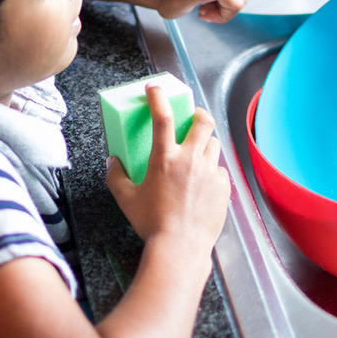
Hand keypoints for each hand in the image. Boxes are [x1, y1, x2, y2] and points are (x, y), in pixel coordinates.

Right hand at [106, 86, 228, 249]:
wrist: (180, 248)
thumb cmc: (152, 224)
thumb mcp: (126, 199)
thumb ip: (116, 176)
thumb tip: (113, 162)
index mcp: (165, 158)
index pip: (162, 115)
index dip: (158, 96)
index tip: (155, 88)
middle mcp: (190, 160)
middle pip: (203, 121)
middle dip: (198, 113)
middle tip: (191, 117)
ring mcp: (209, 173)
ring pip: (213, 143)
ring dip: (205, 142)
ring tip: (196, 150)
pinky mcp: (223, 188)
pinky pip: (220, 170)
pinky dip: (212, 170)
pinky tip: (203, 181)